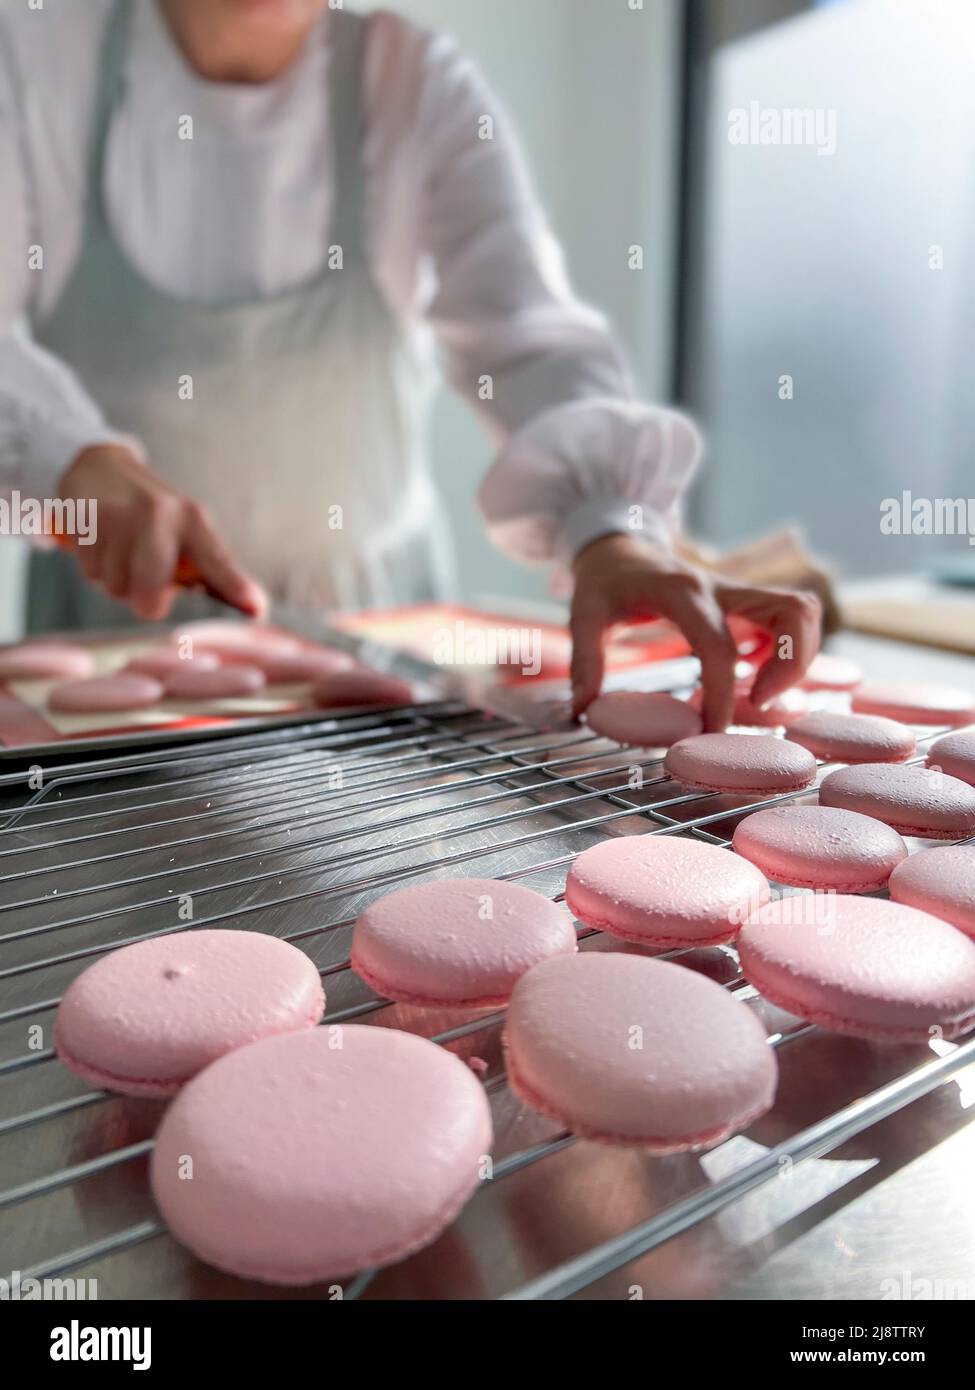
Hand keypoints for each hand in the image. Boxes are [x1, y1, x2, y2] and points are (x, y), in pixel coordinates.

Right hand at [57, 444, 266, 621]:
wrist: (99, 468)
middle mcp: (159, 515)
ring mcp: (120, 516)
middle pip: (151, 591)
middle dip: (145, 601)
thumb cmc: (149, 515)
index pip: (216, 560)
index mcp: (192, 519)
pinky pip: (91, 573)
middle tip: (144, 585)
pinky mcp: (87, 519)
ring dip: (116, 580)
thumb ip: (205, 568)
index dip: (235, 587)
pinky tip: (100, 544)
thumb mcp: (182, 530)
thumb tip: (250, 605)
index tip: (256, 608)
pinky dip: (94, 567)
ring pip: (117, 587)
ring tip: (120, 552)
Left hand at [569, 533, 821, 731]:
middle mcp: (721, 587)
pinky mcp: (746, 602)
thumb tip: (584, 710)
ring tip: (761, 693)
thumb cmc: (605, 581)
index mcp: (682, 592)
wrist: (620, 543)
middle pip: (793, 611)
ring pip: (802, 611)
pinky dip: (788, 650)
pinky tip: (755, 676)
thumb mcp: (583, 614)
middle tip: (761, 703)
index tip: (712, 729)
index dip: (723, 691)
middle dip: (793, 664)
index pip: (718, 644)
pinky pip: (790, 619)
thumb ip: (585, 661)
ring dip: (798, 656)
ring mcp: (739, 592)